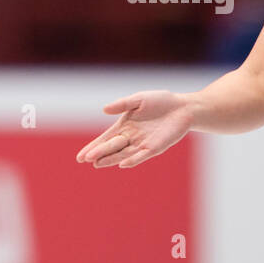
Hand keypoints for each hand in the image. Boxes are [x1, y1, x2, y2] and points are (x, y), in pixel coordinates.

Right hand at [75, 90, 193, 168]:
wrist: (182, 107)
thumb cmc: (160, 101)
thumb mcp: (138, 99)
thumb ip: (122, 104)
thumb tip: (104, 110)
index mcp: (124, 126)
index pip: (105, 139)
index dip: (93, 147)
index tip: (81, 156)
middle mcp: (131, 137)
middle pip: (111, 147)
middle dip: (99, 153)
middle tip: (86, 159)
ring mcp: (142, 144)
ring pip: (123, 154)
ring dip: (111, 159)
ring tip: (97, 163)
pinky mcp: (155, 147)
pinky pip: (141, 155)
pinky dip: (132, 159)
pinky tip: (122, 163)